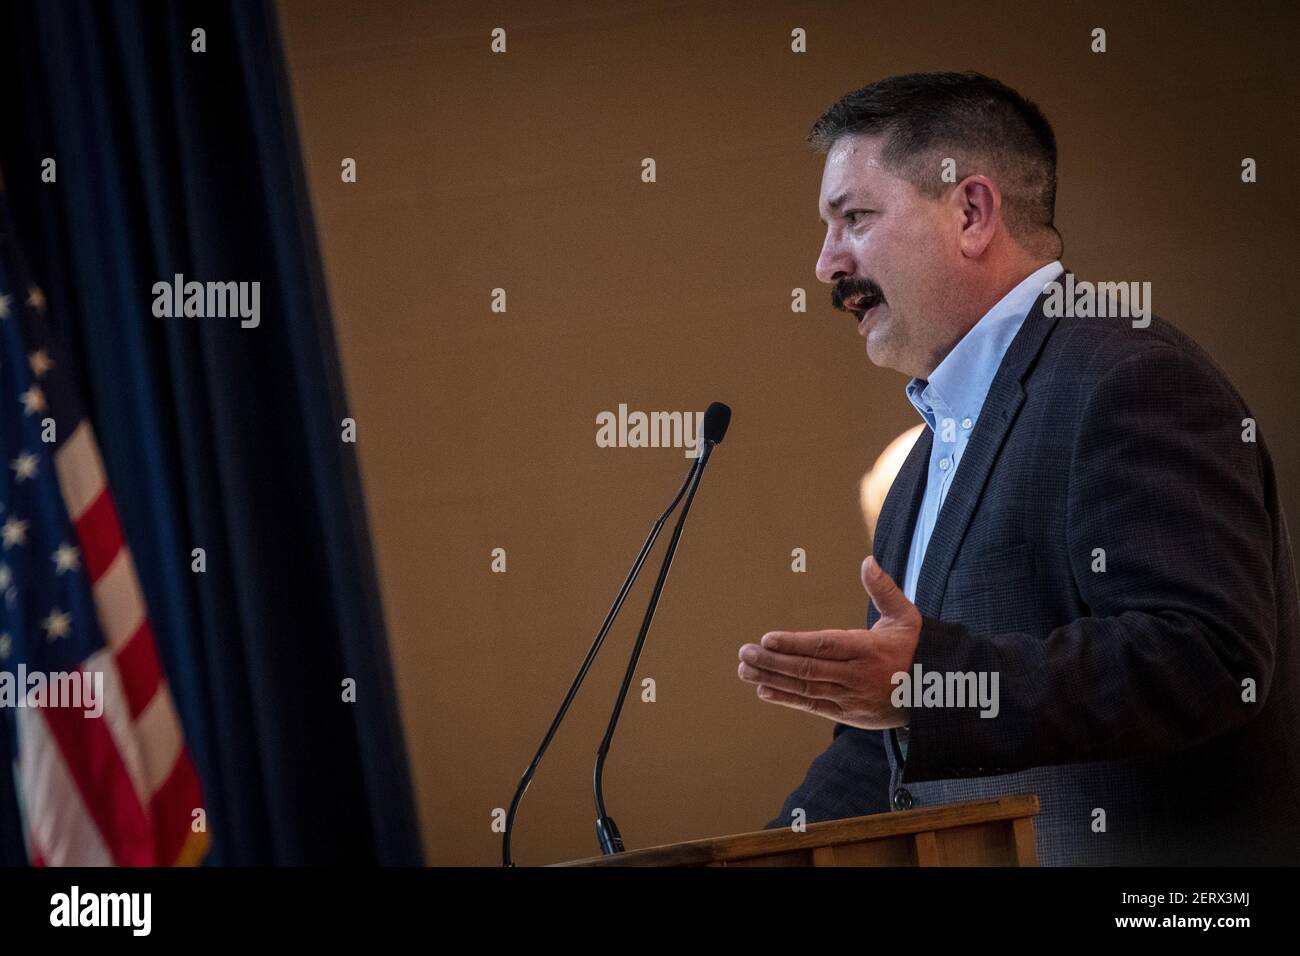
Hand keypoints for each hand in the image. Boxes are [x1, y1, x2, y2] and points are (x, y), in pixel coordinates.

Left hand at [737, 556, 922, 729]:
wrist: (935, 693)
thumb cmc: (914, 647)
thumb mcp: (905, 617)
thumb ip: (884, 590)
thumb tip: (867, 561)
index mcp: (868, 649)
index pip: (825, 646)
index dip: (794, 644)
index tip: (767, 639)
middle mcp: (857, 676)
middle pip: (808, 669)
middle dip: (772, 661)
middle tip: (744, 653)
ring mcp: (851, 698)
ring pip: (806, 689)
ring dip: (772, 680)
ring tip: (745, 670)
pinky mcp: (848, 714)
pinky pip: (812, 706)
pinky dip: (787, 699)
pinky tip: (764, 690)